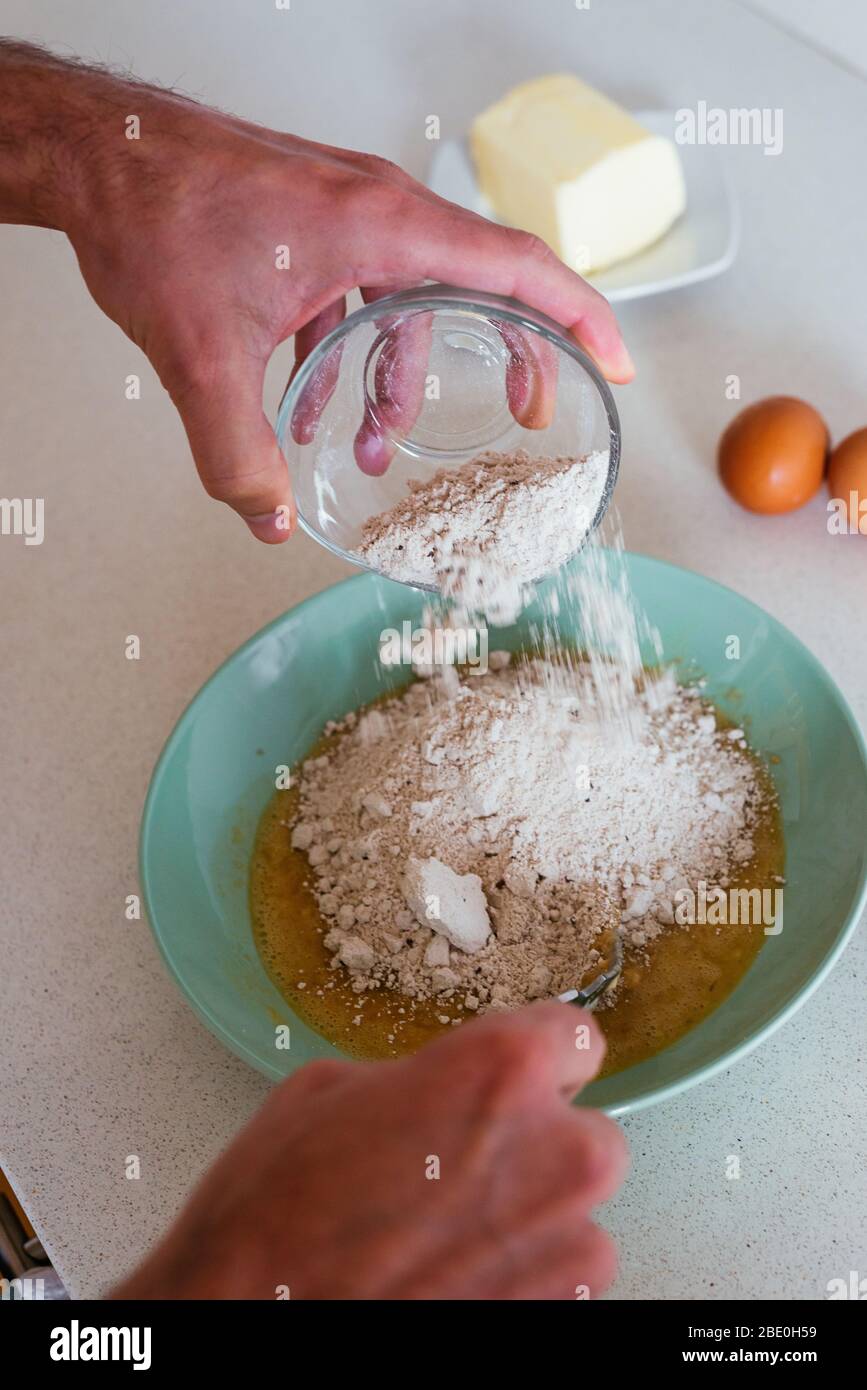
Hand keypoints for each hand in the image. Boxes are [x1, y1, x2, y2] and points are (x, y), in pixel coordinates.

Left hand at [0, 46, 631, 541]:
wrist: (100, 152)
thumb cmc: (155, 213)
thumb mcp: (201, 355)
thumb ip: (238, 453)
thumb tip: (271, 520)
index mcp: (383, 227)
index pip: (518, 266)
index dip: (579, 318)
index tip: (616, 363)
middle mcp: (379, 211)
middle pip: (483, 285)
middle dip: (507, 359)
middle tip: (523, 417)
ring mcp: (349, 213)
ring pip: (412, 300)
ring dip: (401, 376)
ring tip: (372, 443)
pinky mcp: (316, 224)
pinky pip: (365, 290)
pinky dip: (355, 349)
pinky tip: (315, 398)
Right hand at [112, 1002, 626, 1299]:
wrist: (252, 1320)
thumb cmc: (276, 1213)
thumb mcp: (337, 1088)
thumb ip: (427, 1077)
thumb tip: (451, 1092)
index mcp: (502, 1069)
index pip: (576, 1037)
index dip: (539, 1058)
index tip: (522, 1078)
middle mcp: (555, 1150)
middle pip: (587, 1131)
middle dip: (537, 1146)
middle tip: (464, 1169)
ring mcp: (566, 1244)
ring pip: (576, 1213)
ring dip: (531, 1218)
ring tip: (446, 1235)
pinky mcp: (561, 1311)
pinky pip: (564, 1279)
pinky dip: (523, 1278)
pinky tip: (454, 1276)